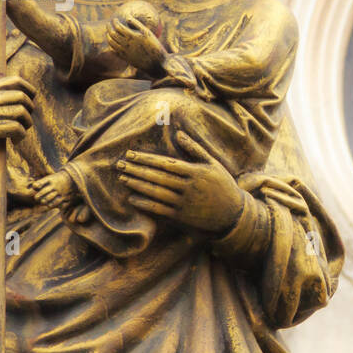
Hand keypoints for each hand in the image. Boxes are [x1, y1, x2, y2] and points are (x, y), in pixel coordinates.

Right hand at [0, 75, 34, 161]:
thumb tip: (13, 98)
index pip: (16, 81)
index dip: (29, 90)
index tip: (30, 100)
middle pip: (23, 97)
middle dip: (30, 109)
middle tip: (25, 120)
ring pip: (22, 113)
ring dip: (27, 124)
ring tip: (20, 132)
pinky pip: (17, 129)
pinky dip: (21, 136)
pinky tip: (15, 142)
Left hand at [106, 13, 166, 75]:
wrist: (156, 62)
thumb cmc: (154, 45)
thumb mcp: (147, 32)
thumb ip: (136, 24)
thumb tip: (127, 17)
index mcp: (132, 36)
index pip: (118, 27)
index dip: (115, 22)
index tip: (115, 19)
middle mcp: (126, 44)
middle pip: (112, 34)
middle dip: (109, 27)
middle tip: (109, 24)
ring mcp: (124, 52)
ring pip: (111, 42)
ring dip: (108, 36)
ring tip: (109, 32)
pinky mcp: (125, 58)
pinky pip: (114, 50)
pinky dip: (111, 44)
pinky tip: (113, 41)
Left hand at [118, 131, 247, 234]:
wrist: (233, 214)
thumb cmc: (223, 186)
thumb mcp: (213, 164)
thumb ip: (195, 149)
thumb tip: (179, 134)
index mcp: (195, 172)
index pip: (165, 163)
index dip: (146, 159)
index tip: (131, 154)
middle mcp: (188, 187)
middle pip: (157, 177)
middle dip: (137, 170)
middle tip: (120, 164)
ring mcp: (184, 203)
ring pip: (156, 192)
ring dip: (138, 185)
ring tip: (123, 178)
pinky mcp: (182, 217)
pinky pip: (160, 210)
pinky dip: (145, 204)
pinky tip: (133, 198)